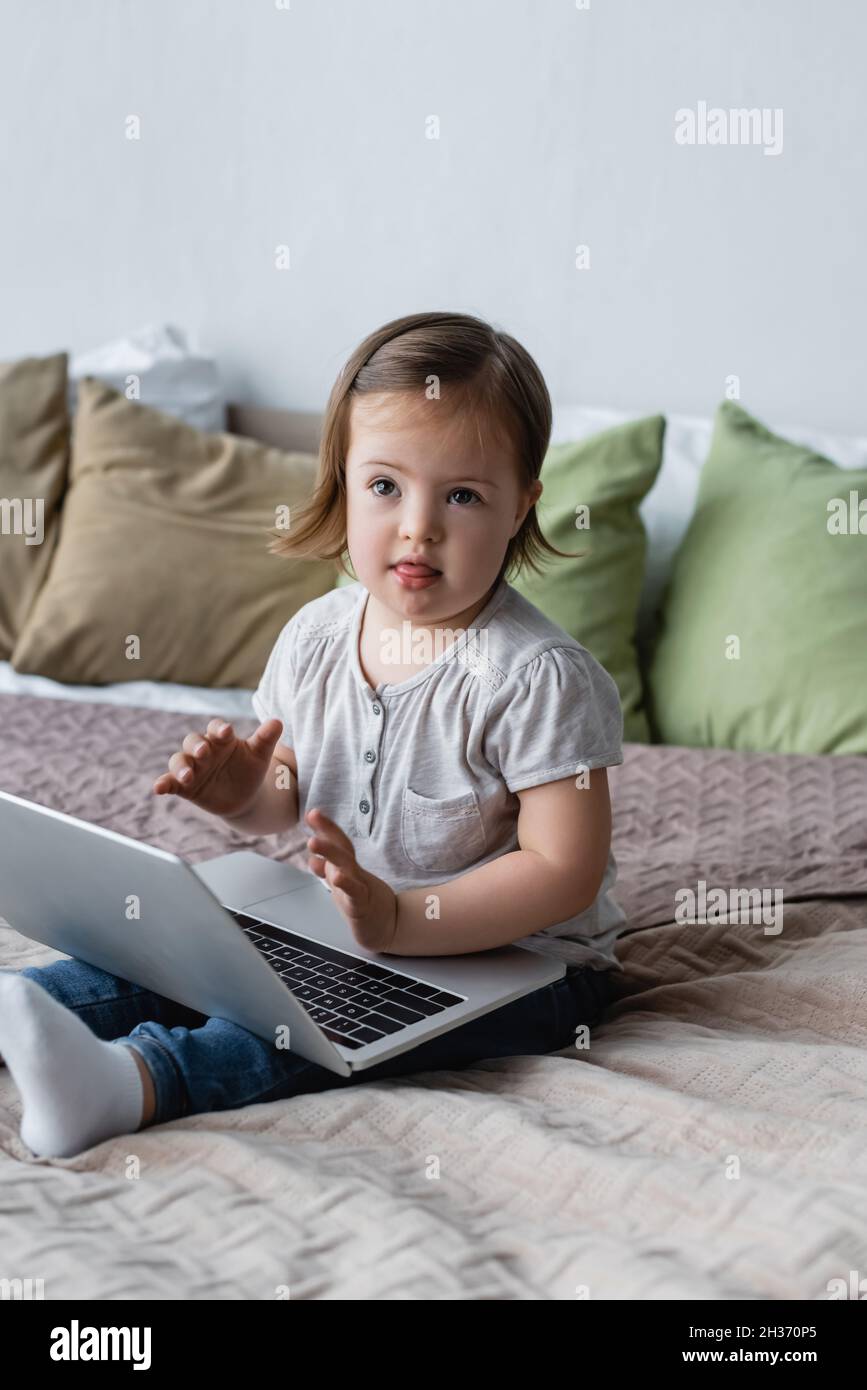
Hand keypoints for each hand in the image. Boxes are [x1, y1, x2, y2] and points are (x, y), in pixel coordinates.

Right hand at [152, 717, 283, 818]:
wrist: (245, 796)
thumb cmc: (250, 769)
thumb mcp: (259, 755)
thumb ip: (266, 738)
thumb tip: (278, 722)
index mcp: (221, 739)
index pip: (215, 728)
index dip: (219, 729)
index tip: (226, 731)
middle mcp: (203, 750)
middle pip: (193, 741)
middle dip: (196, 746)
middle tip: (203, 753)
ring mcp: (192, 767)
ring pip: (179, 761)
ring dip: (180, 767)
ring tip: (187, 776)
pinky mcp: (184, 786)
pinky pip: (170, 782)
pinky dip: (162, 784)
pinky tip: (158, 788)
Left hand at [304, 808, 397, 952]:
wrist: (387, 927)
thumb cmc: (364, 903)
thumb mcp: (343, 884)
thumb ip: (329, 870)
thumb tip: (313, 859)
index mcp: (348, 867)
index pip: (338, 843)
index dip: (326, 827)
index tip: (312, 812)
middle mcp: (354, 873)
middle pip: (342, 848)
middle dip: (328, 831)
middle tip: (313, 814)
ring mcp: (360, 888)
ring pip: (346, 867)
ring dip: (330, 853)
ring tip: (313, 842)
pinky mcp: (362, 906)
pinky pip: (354, 893)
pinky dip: (346, 884)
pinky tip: (337, 877)